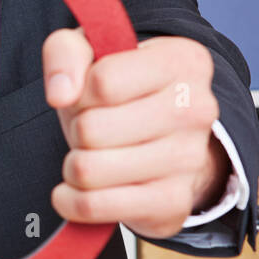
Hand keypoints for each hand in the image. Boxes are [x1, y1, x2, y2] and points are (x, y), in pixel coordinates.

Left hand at [42, 29, 229, 239]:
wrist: (162, 139)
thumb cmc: (121, 91)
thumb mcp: (90, 52)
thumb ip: (65, 53)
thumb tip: (61, 93)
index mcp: (182, 61)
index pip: (102, 81)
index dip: (80, 92)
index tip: (90, 95)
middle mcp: (197, 108)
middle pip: (91, 129)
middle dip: (76, 131)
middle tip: (90, 130)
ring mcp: (189, 159)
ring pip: (88, 170)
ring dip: (73, 165)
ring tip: (91, 155)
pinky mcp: (173, 203)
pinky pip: (95, 206)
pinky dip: (71, 200)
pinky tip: (76, 188)